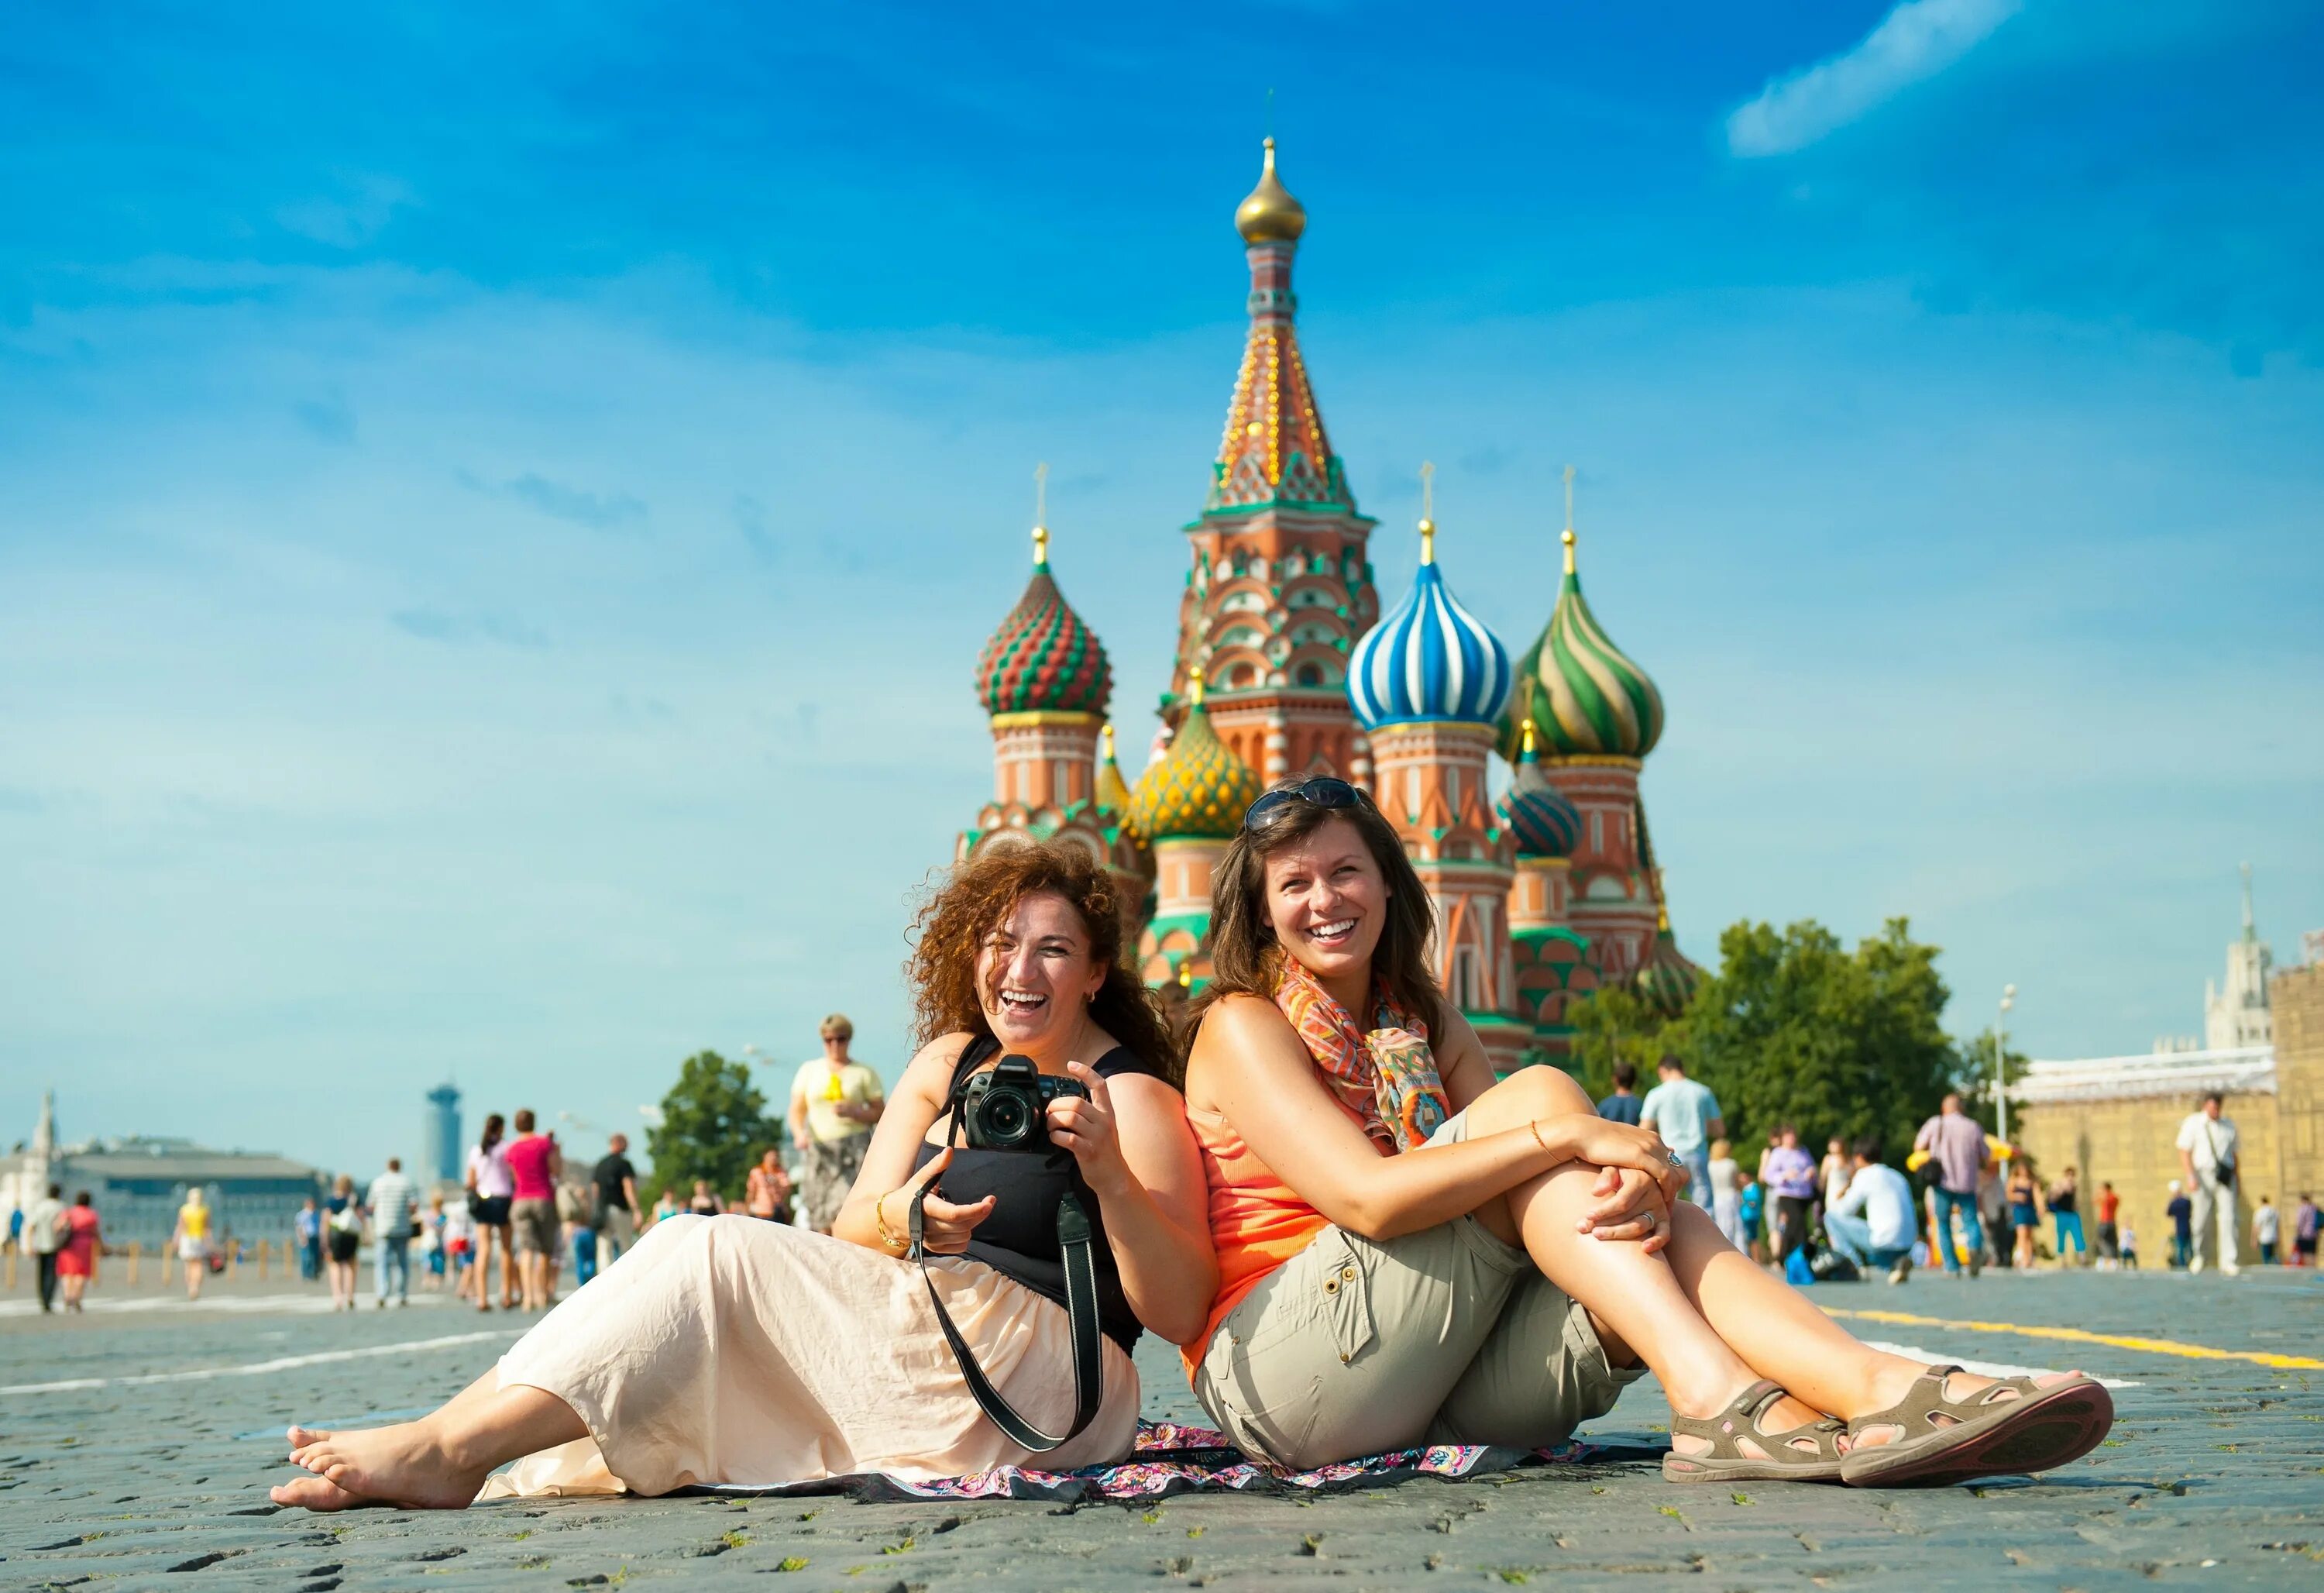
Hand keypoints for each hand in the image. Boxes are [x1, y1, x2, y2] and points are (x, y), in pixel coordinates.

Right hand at [887, 1149, 994, 1254]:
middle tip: (988, 1202)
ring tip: (970, 1213)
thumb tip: (949, 1151)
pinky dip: (965, 1237)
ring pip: (964, 1237)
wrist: (891, 1218)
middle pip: (963, 1226)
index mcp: (927, 1208)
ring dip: (972, 1224)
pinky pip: (959, 1247)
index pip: (955, 1214)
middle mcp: (929, 1227)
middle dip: (980, 1214)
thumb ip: (936, 1165)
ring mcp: (931, 1241)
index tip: (990, 1200)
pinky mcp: (934, 1248)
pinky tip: (962, 1226)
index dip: (975, 1209)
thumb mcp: (920, 1178)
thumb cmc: (909, 1195)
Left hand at [1047, 1062, 1127, 1194]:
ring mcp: (1097, 1137)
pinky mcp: (1089, 1151)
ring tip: (1050, 1126)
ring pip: (1069, 1118)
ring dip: (1053, 1121)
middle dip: (1056, 1105)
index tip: (1071, 1064)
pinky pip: (1067, 1138)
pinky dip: (1055, 1137)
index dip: (1085, 1071)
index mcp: (1107, 1112)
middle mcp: (1104, 1121)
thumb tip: (1063, 1105)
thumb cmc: (1104, 1152)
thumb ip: (1089, 1115)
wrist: (1115, 1178)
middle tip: (1049, 1113)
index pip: (1100, 1085)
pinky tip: (1054, 1139)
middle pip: (1076, 1102)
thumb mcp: (1103, 1128)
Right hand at [1565, 1118, 1689, 1210]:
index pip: (1673, 1163)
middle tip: (1667, 1206)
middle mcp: (1654, 1141)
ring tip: (1665, 1210)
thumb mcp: (1618, 1150)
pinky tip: (1660, 1203)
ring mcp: (1650, 1147)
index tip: (1664, 1198)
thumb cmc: (1595, 1144)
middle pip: (1680, 1169)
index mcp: (1649, 1138)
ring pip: (1675, 1175)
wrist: (1582, 1133)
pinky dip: (1666, 1191)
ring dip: (1673, 1194)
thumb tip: (1632, 1165)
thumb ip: (1630, 1156)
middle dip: (1677, 1190)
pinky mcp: (1642, 1155)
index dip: (1672, 1182)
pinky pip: (1665, 1176)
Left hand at [1578, 1165, 1674, 1253]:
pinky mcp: (1664, 1220)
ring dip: (1618, 1234)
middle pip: (1628, 1216)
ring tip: (1597, 1235)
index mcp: (1641, 1180)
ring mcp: (1660, 1208)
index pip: (1621, 1202)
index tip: (1587, 1215)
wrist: (1639, 1174)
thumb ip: (1606, 1177)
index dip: (1603, 1210)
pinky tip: (1644, 1249)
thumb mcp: (1613, 1169)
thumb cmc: (1620, 1173)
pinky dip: (1656, 1243)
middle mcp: (1653, 1194)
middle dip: (1604, 1224)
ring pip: (1640, 1227)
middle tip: (1583, 1228)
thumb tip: (1596, 1192)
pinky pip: (1665, 1234)